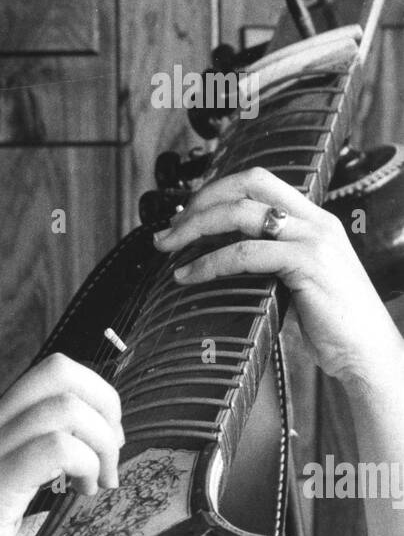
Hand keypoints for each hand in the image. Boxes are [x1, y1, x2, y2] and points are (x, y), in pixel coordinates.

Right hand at [0, 353, 122, 535]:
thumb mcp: (11, 498)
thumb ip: (40, 469)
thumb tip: (92, 456)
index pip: (53, 371)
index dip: (96, 395)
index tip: (107, 442)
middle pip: (61, 371)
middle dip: (106, 407)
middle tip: (110, 455)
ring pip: (64, 406)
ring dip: (100, 443)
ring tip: (97, 482)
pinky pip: (55, 447)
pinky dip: (84, 465)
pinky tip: (81, 493)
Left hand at [153, 166, 403, 390]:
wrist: (367, 353)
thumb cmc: (331, 327)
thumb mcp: (295, 287)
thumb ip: (267, 269)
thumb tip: (220, 269)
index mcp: (313, 220)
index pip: (260, 182)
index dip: (217, 190)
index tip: (186, 215)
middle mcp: (315, 221)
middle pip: (248, 185)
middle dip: (201, 202)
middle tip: (168, 230)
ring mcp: (313, 239)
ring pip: (242, 214)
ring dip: (195, 228)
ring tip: (168, 250)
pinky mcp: (308, 264)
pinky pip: (247, 253)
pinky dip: (210, 262)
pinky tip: (189, 276)